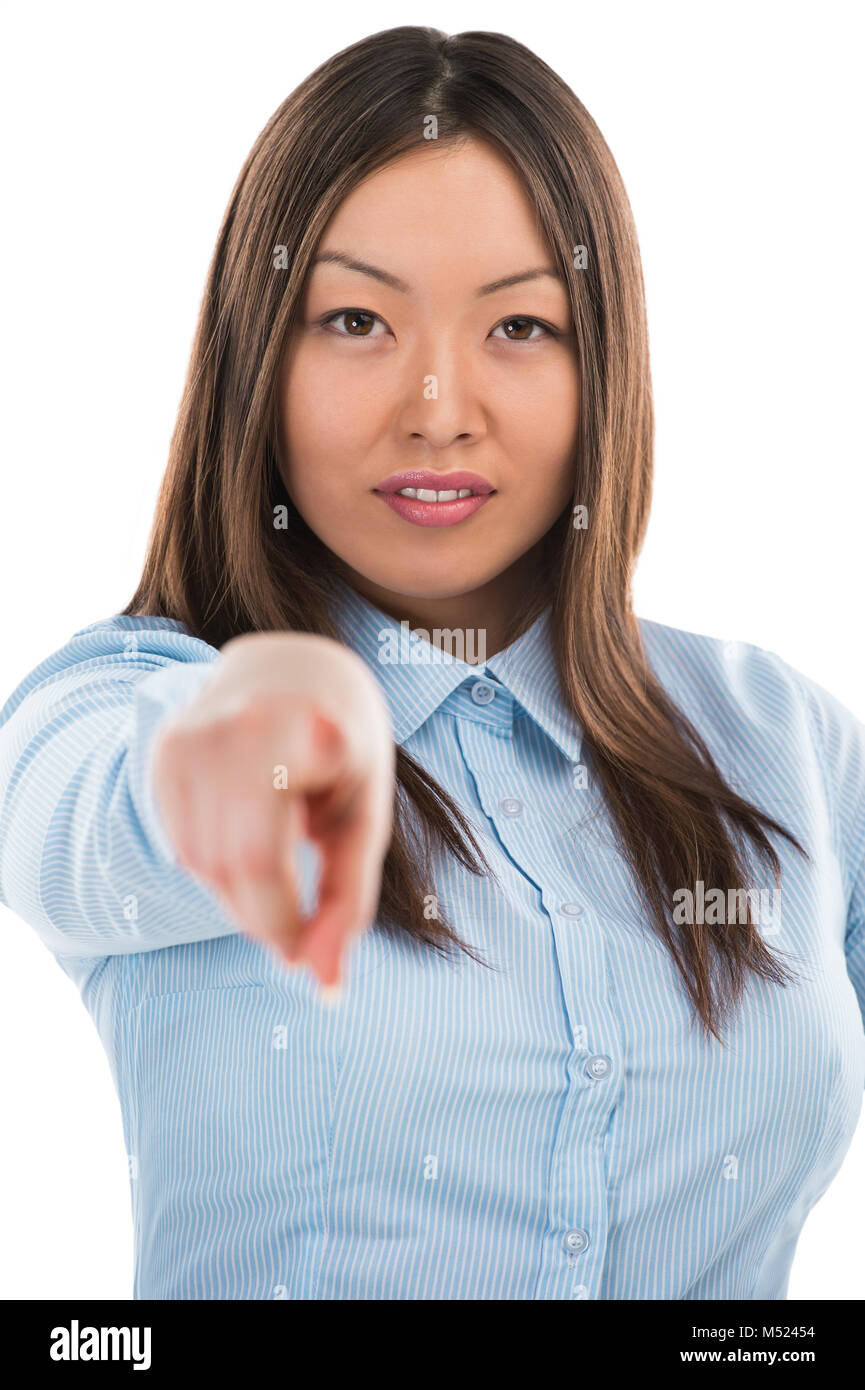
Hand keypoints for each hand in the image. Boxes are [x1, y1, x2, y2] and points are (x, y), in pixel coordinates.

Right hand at [152, 632, 394, 990]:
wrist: (295, 669)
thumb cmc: (346, 751)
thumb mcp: (366, 816)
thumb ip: (349, 901)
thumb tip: (325, 987)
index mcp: (296, 733)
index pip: (262, 861)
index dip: (281, 922)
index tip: (302, 952)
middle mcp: (232, 727)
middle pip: (227, 868)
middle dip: (262, 920)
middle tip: (293, 937)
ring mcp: (188, 736)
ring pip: (199, 862)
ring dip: (238, 898)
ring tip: (278, 883)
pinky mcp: (164, 749)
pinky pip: (180, 843)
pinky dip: (214, 868)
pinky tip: (248, 844)